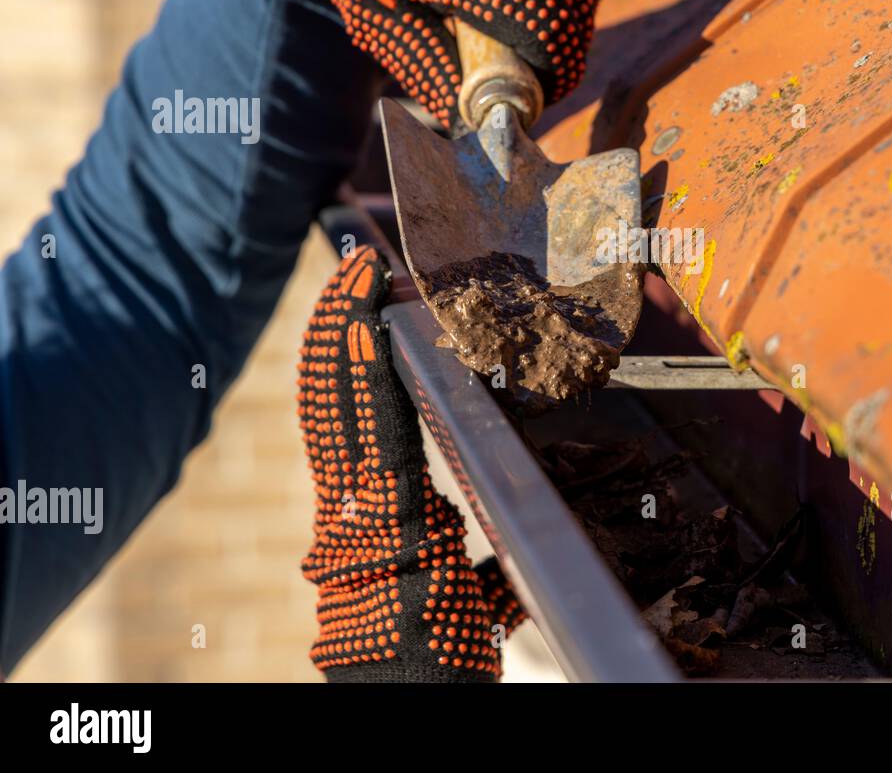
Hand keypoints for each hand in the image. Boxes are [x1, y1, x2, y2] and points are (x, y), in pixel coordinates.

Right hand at [298, 245, 524, 680]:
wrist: (419, 690)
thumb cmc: (438, 653)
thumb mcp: (460, 592)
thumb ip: (468, 562)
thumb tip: (492, 559)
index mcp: (367, 511)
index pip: (350, 416)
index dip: (346, 357)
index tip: (357, 304)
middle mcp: (350, 501)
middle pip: (336, 394)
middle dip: (342, 325)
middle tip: (355, 265)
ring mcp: (357, 503)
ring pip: (343, 399)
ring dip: (349, 328)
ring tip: (357, 271)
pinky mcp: (383, 508)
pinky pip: (373, 425)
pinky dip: (365, 369)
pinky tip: (368, 322)